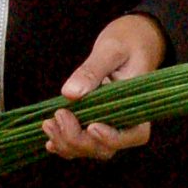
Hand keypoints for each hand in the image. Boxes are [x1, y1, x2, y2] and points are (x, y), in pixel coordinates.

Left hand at [44, 15, 166, 160]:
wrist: (131, 38)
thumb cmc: (128, 41)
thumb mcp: (112, 49)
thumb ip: (92, 70)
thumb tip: (70, 93)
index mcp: (139, 106)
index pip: (134, 135)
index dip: (111, 138)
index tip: (92, 126)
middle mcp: (127, 122)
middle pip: (105, 148)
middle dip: (78, 139)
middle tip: (59, 115)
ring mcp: (110, 124)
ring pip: (90, 148)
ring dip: (67, 143)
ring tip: (48, 123)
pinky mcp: (95, 120)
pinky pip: (81, 141)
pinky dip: (64, 143)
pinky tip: (50, 137)